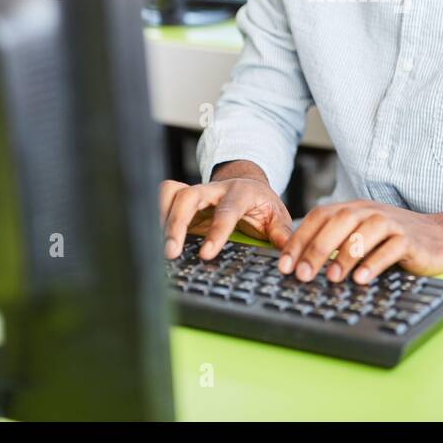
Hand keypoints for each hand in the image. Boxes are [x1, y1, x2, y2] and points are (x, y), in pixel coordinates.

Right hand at [159, 173, 292, 260]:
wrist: (249, 186)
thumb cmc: (262, 205)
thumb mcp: (277, 217)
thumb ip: (281, 235)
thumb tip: (288, 256)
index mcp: (241, 192)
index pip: (227, 210)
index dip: (216, 231)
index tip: (206, 254)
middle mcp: (215, 189)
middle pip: (190, 196)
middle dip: (177, 223)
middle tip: (171, 253)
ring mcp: (197, 193)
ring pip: (172, 194)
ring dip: (162, 219)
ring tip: (157, 249)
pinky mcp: (183, 199)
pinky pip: (164, 197)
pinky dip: (156, 214)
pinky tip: (154, 239)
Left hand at [277, 202, 442, 283]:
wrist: (440, 238)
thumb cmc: (394, 241)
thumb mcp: (362, 237)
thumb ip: (336, 243)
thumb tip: (300, 266)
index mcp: (353, 209)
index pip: (319, 217)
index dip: (299, 240)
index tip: (285, 265)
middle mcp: (369, 211)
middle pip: (338, 222)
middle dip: (317, 249)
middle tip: (303, 274)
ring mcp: (391, 223)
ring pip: (363, 233)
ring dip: (345, 256)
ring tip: (332, 278)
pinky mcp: (410, 239)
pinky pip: (390, 248)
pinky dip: (374, 262)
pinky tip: (362, 279)